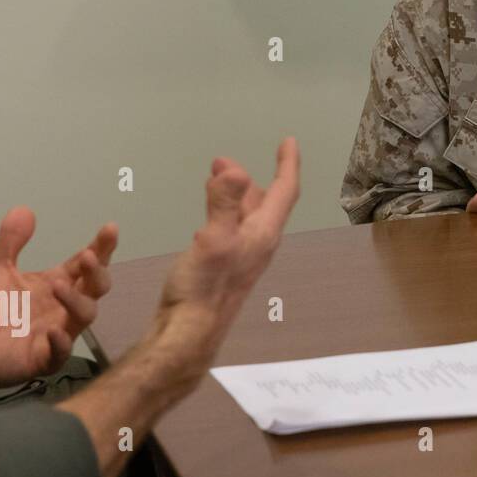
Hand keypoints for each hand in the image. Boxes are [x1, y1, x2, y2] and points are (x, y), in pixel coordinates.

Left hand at [0, 209, 115, 396]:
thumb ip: (11, 242)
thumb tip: (24, 210)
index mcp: (58, 282)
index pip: (88, 262)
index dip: (102, 246)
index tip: (109, 229)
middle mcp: (64, 306)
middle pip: (96, 287)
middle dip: (98, 272)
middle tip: (89, 257)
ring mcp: (58, 331)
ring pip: (85, 316)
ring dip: (77, 301)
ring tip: (58, 286)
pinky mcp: (43, 358)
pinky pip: (60, 352)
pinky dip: (61, 342)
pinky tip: (53, 331)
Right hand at [149, 138, 299, 370]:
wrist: (188, 335)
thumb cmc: (203, 288)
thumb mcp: (212, 240)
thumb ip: (224, 205)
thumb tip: (237, 170)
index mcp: (263, 233)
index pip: (284, 191)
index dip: (287, 164)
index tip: (288, 141)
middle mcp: (259, 244)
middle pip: (265, 201)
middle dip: (249, 178)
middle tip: (221, 160)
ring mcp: (243, 257)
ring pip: (247, 216)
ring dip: (235, 194)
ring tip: (214, 178)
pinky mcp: (226, 268)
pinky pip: (233, 229)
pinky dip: (225, 212)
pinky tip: (210, 217)